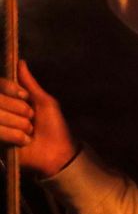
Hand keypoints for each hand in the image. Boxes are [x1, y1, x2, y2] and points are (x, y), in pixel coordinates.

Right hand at [0, 61, 76, 176]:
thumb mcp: (44, 101)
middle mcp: (1, 110)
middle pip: (0, 100)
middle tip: (32, 122)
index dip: (12, 91)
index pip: (2, 86)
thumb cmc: (53, 126)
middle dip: (21, 111)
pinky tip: (24, 141)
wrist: (56, 152)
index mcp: (10, 100)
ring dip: (20, 125)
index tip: (26, 99)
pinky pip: (0, 132)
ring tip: (29, 133)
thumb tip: (20, 61)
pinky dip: (15, 136)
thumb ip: (29, 83)